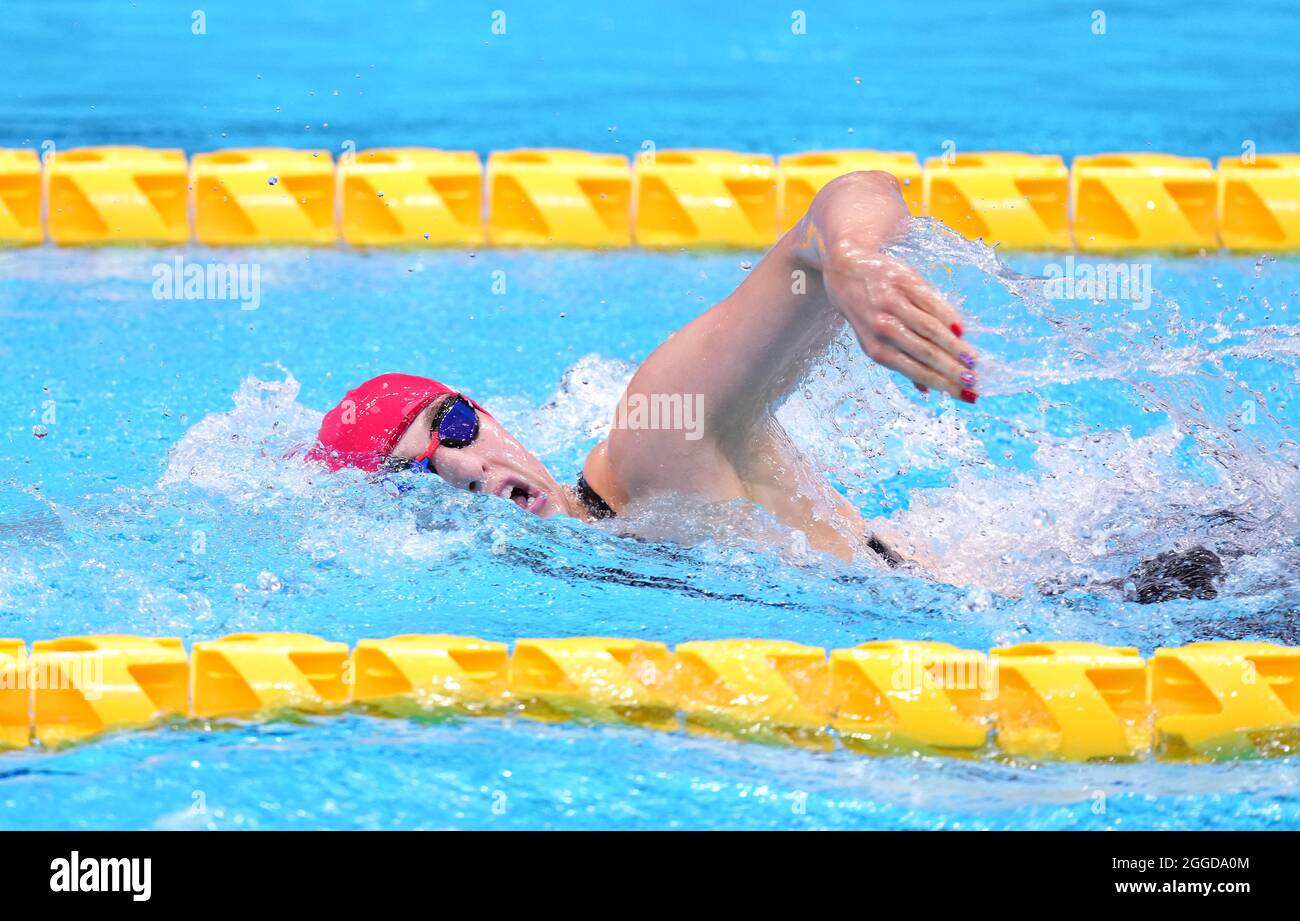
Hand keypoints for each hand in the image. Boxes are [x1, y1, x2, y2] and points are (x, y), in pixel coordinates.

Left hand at [822, 246, 977, 401]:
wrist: (846, 271)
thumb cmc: (867, 313)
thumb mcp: (875, 341)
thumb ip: (901, 362)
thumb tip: (928, 391)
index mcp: (876, 349)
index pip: (915, 370)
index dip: (942, 384)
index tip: (966, 394)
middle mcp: (882, 328)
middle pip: (924, 352)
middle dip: (952, 369)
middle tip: (974, 380)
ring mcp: (892, 303)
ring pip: (929, 328)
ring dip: (954, 346)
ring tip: (973, 359)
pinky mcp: (903, 281)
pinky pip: (930, 302)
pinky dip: (947, 316)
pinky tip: (961, 330)